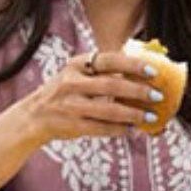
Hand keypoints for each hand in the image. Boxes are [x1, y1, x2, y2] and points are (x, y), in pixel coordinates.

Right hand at [17, 51, 164, 144]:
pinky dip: (119, 130)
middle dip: (138, 91)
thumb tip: (140, 70)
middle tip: (157, 95)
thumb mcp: (76, 74)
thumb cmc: (64, 92)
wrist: (33, 116)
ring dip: (133, 114)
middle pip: (111, 86)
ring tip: (150, 116)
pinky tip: (133, 130)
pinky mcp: (72, 125)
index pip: (108, 60)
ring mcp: (71, 105)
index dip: (132, 65)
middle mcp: (72, 83)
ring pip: (108, 110)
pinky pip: (101, 128)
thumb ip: (102, 71)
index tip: (152, 71)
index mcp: (76, 65)